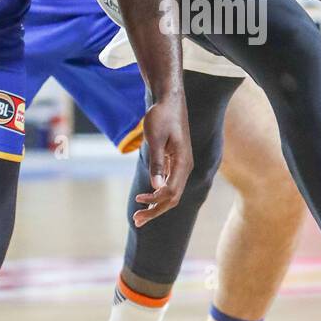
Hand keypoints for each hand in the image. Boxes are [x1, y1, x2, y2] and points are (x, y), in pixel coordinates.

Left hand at [132, 94, 192, 226]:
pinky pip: (169, 184)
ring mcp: (181, 165)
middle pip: (173, 198)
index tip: (138, 200)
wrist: (169, 100)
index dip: (155, 200)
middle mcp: (185, 166)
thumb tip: (155, 187)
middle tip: (136, 221)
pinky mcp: (175, 162)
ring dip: (156, 205)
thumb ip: (156, 162)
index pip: (171, 191)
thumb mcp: (155, 138)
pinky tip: (147, 199)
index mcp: (183, 162)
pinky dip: (158, 194)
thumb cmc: (161, 116)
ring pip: (172, 193)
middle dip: (155, 211)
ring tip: (139, 216)